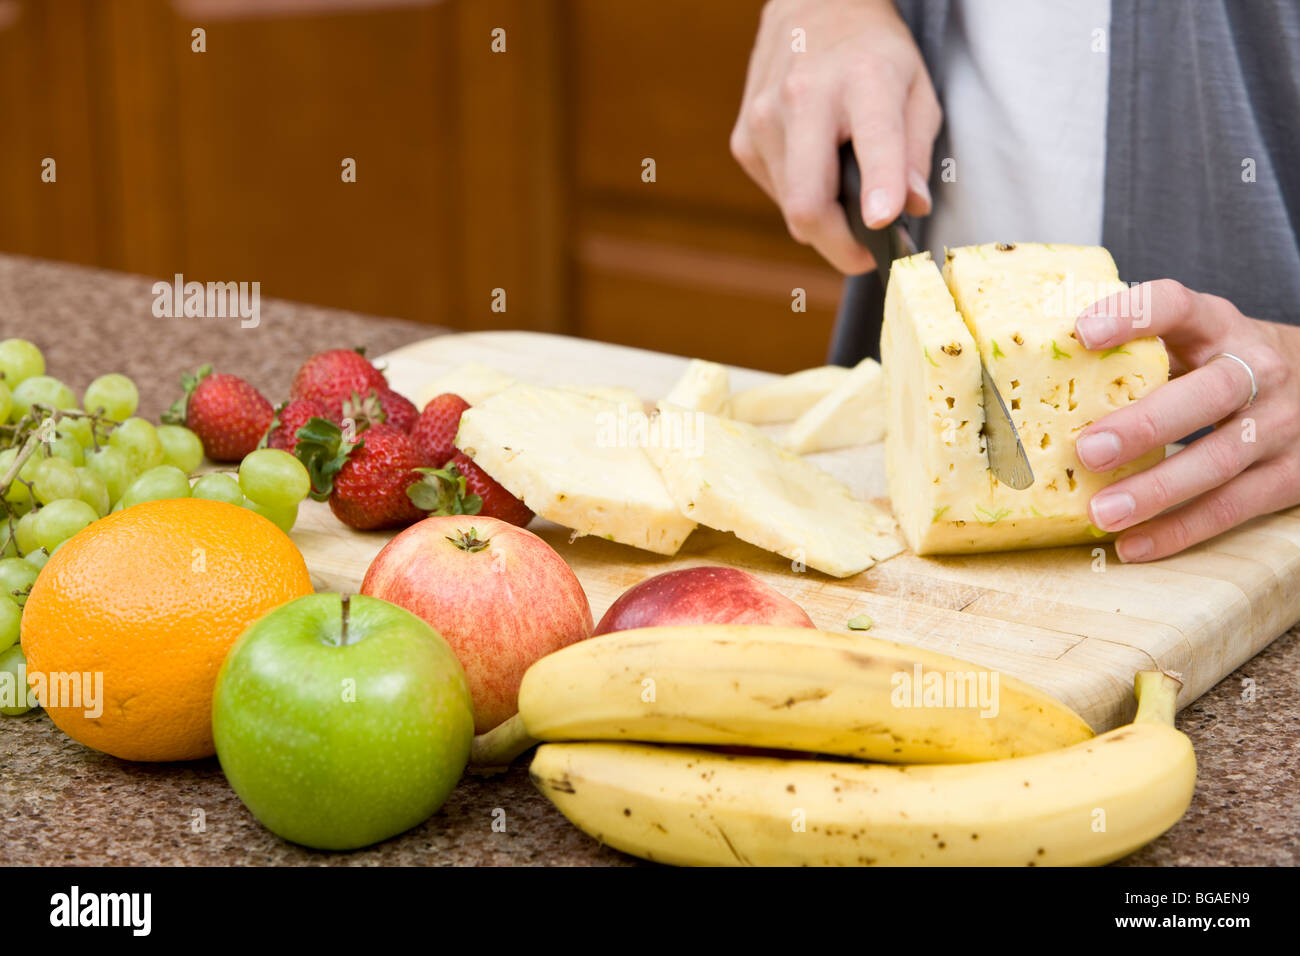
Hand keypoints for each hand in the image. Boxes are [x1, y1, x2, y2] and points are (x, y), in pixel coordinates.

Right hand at [730, 0, 940, 272]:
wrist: (813, 7)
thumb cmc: (872, 55)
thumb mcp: (917, 89)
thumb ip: (917, 153)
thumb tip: (911, 208)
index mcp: (863, 80)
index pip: (872, 140)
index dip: (878, 187)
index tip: (881, 222)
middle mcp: (803, 98)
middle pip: (808, 204)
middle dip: (840, 246)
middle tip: (868, 254)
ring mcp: (763, 121)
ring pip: (793, 211)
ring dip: (825, 220)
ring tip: (847, 192)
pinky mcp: (744, 140)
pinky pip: (778, 195)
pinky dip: (802, 197)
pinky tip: (817, 166)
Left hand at [1073, 280, 1299, 561]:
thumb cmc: (1214, 366)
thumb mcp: (1186, 342)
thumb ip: (1128, 353)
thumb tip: (1024, 374)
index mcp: (1218, 326)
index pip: (1179, 305)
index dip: (1133, 315)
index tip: (1081, 334)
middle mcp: (1258, 370)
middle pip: (1209, 394)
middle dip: (1146, 424)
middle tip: (1087, 450)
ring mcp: (1279, 425)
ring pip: (1221, 459)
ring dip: (1157, 490)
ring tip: (1102, 512)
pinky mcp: (1287, 476)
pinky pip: (1232, 508)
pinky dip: (1179, 530)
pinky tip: (1132, 544)